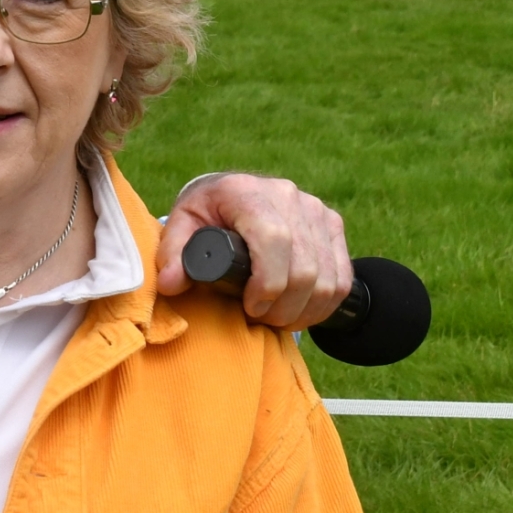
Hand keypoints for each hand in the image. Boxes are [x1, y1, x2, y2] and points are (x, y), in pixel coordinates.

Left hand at [157, 173, 351, 329]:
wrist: (234, 193)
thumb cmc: (205, 213)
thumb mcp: (181, 224)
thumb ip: (173, 253)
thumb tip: (171, 284)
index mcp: (246, 192)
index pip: (274, 239)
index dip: (267, 282)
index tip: (250, 306)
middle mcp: (286, 196)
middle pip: (304, 267)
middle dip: (283, 307)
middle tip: (260, 319)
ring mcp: (314, 209)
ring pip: (327, 278)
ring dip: (304, 311)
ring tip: (277, 320)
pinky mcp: (332, 224)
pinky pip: (342, 277)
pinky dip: (324, 305)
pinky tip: (301, 313)